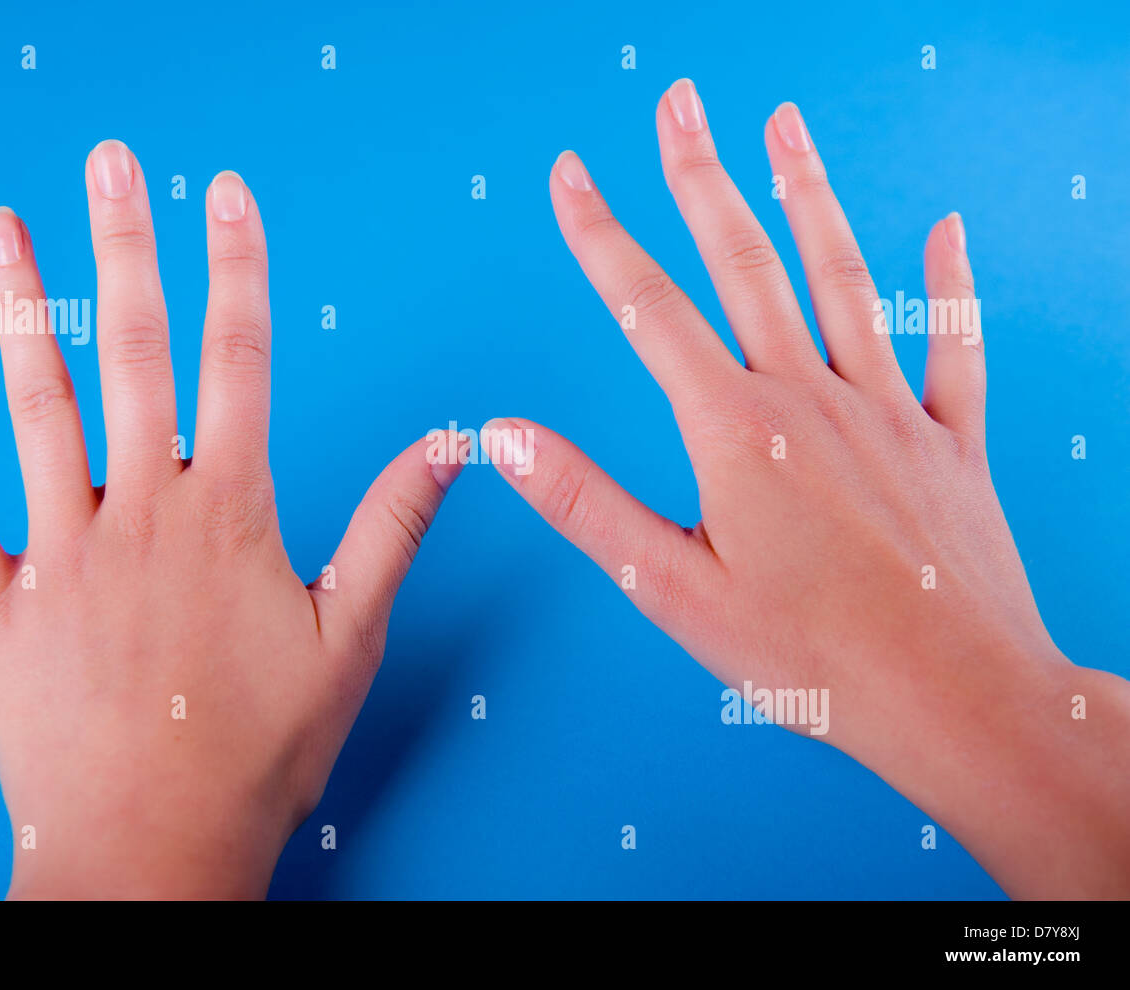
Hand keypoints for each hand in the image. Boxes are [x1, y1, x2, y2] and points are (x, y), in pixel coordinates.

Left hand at [0, 141, 465, 898]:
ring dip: (20, 312)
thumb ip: (393, 526)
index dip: (235, 268)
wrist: (154, 848)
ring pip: (34, 408)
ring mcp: (60, 552)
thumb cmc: (259, 750)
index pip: (238, 360)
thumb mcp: (352, 636)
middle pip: (133, 355)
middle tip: (112, 164)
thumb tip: (452, 444)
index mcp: (229, 513)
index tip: (224, 194)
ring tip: (3, 230)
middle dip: (126, 249)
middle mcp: (141, 512)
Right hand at [484, 81, 1129, 897]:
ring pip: (842, 278)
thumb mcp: (672, 590)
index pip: (647, 307)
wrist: (955, 699)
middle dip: (700, 175)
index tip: (571, 172)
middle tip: (680, 101)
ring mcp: (890, 411)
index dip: (600, 234)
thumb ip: (585, 503)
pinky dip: (946, 283)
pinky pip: (952, 343)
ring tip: (783, 125)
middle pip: (744, 261)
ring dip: (808, 194)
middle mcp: (812, 397)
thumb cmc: (811, 657)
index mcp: (736, 430)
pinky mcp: (950, 442)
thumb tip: (502, 435)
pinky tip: (943, 229)